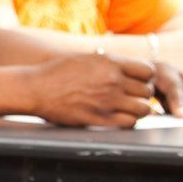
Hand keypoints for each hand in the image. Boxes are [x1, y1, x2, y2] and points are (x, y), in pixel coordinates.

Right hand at [27, 54, 155, 127]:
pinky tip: (119, 118)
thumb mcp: (85, 58)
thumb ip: (108, 63)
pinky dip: (128, 121)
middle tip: (130, 97)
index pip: (147, 71)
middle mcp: (112, 81)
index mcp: (109, 63)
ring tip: (127, 109)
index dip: (145, 78)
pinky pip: (129, 122)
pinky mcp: (100, 118)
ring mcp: (107, 100)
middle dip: (141, 94)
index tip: (137, 82)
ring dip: (138, 109)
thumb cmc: (56, 73)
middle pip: (147, 90)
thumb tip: (126, 68)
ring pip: (143, 108)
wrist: (34, 89)